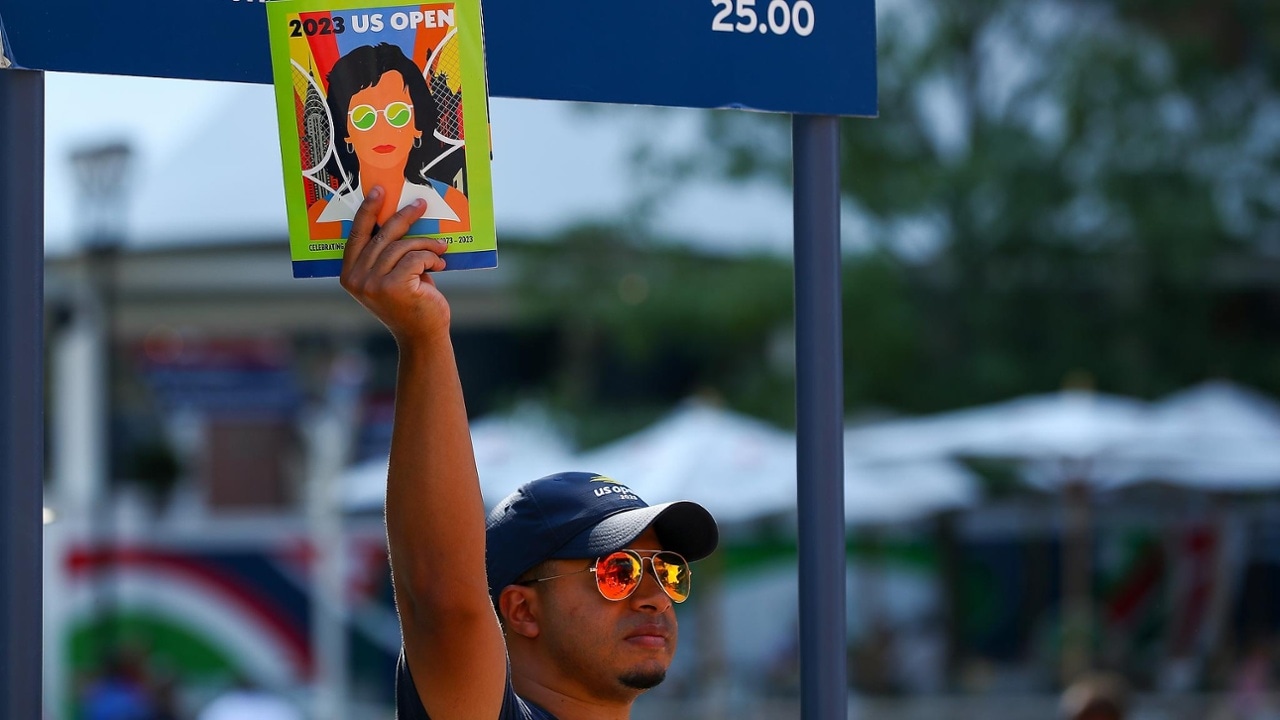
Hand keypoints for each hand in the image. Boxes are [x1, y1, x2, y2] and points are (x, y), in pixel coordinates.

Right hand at [340, 186, 450, 343]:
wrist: (422, 335)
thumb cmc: (409, 302)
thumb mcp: (390, 277)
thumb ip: (386, 255)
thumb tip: (400, 218)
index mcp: (349, 275)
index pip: (356, 235)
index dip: (367, 211)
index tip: (379, 191)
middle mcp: (357, 279)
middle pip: (381, 236)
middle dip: (404, 217)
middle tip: (421, 204)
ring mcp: (373, 284)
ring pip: (403, 246)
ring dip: (426, 243)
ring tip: (441, 247)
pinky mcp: (394, 286)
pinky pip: (416, 257)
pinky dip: (432, 257)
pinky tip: (440, 265)